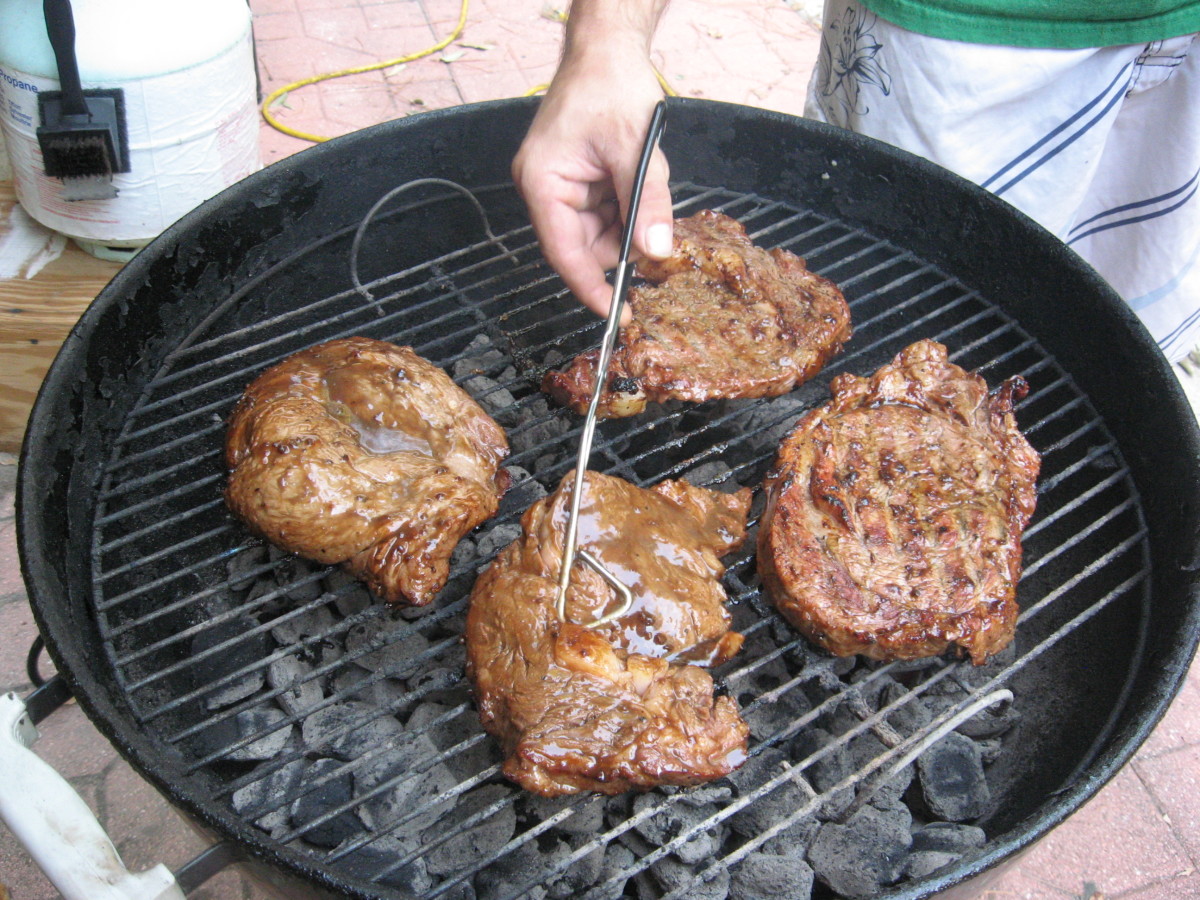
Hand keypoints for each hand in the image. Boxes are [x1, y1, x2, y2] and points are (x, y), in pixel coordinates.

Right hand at [512, 29, 673, 320]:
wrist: (606, 50)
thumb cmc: (610, 86)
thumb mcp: (636, 150)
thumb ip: (646, 203)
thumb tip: (657, 251)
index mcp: (542, 183)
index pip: (565, 254)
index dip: (592, 287)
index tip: (618, 313)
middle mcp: (543, 189)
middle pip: (583, 245)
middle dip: (621, 246)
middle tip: (655, 239)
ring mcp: (558, 185)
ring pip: (598, 231)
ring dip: (626, 223)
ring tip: (643, 187)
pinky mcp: (575, 181)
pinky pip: (603, 212)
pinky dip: (625, 208)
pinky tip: (636, 183)